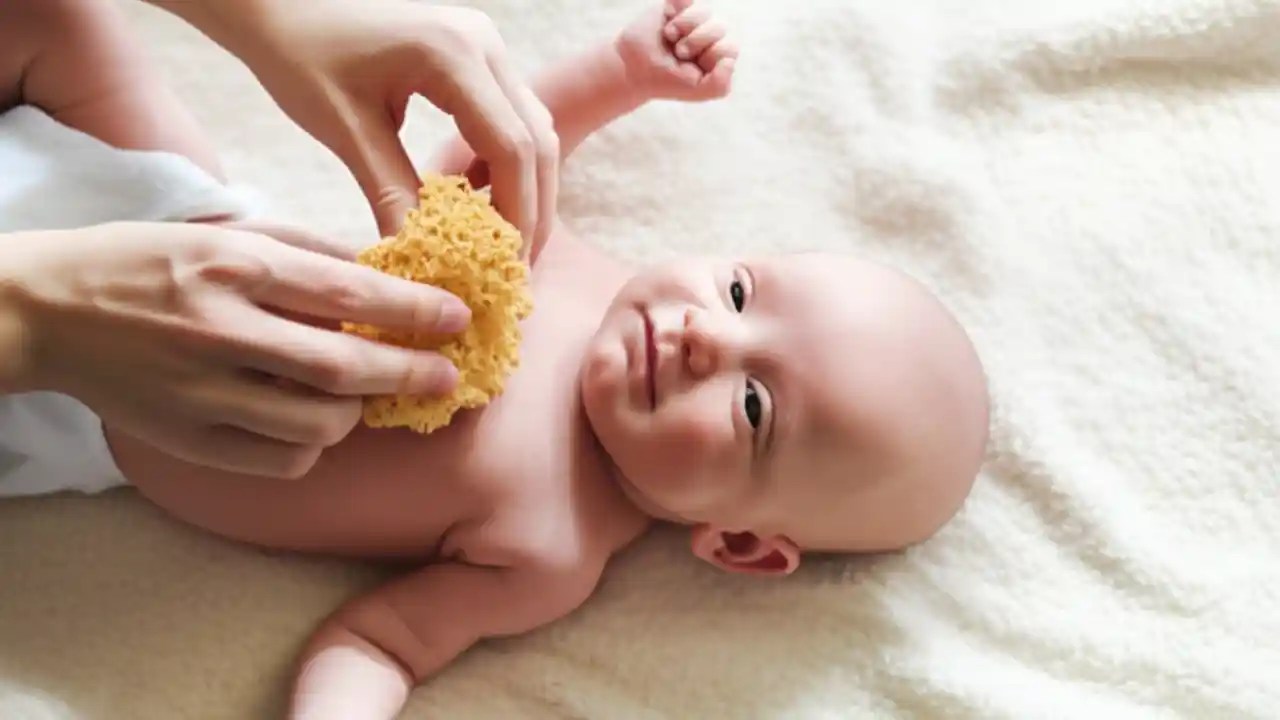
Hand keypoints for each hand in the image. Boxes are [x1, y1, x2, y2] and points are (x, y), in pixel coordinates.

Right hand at [0, 221, 469, 478]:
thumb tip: (387, 277)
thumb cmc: (149, 262)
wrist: (47, 312)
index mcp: (234, 266)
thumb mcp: (227, 233)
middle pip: (341, 368)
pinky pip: (281, 460)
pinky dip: (312, 446)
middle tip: (446, 377)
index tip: (458, 319)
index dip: (414, 311)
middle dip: (409, 374)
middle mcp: (220, 330)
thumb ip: (306, 253)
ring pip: (317, 424)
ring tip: (360, 394)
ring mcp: (202, 393)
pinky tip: (308, 420)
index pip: (348, 294)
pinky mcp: (189, 440)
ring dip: (357, 412)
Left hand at [230, 0, 557, 258]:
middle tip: (516, 268)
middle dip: (532, 209)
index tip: (506, 267)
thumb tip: (419, 259)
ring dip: (526, 188)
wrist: (279, 2)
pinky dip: (507, 163)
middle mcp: (484, 44)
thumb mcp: (344, 128)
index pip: (511, 146)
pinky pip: (510, 116)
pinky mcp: (475, 56)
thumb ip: (389, 191)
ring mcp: (484, 46)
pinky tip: (482, 200)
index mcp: (454, 54)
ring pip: (532, 129)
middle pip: (537, 140)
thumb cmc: (300, 53)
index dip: (517, 213)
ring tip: (504, 243)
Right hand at [617, 0, 738, 102]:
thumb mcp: (696, 91)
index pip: (730, 48)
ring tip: (670, 36)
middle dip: (696, 41)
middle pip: (720, 27)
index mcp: (719, 55)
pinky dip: (679, 12)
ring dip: (685, 25)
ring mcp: (695, 18)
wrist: (632, 66)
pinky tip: (668, 23)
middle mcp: (710, 34)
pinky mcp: (678, 4)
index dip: (709, 56)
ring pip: (705, 11)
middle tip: (679, 53)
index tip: (690, 67)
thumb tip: (729, 61)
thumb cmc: (665, 80)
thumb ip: (720, 85)